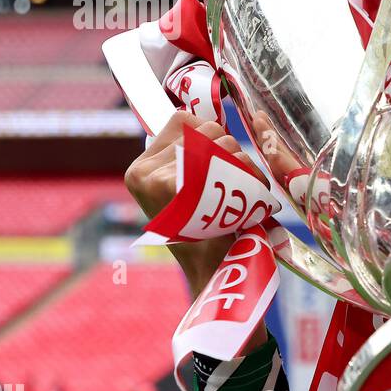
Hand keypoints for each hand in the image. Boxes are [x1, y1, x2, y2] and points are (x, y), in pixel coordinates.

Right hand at [123, 112, 266, 296]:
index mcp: (139, 169)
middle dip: (232, 150)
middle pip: (208, 129)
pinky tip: (248, 200)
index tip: (219, 163)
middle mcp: (142, 171)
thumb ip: (189, 158)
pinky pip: (233, 162)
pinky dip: (251, 176)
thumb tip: (211, 121)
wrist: (210, 270)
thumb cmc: (206, 231)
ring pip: (225, 143)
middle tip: (234, 183)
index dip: (211, 134)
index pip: (184, 120)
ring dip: (245, 164)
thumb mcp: (186, 192)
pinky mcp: (180, 187)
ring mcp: (158, 178)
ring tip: (241, 194)